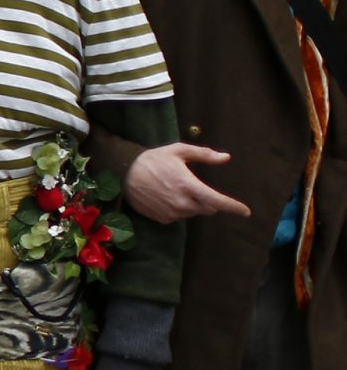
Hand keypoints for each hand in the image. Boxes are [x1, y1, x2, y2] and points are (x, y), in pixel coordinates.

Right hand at [123, 143, 249, 222]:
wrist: (124, 173)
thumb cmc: (153, 159)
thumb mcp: (178, 151)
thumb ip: (204, 155)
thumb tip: (226, 158)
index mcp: (189, 185)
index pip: (218, 201)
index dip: (234, 207)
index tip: (245, 212)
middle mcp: (182, 203)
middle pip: (207, 208)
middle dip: (207, 200)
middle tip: (194, 187)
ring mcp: (172, 213)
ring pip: (193, 213)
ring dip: (192, 204)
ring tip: (175, 190)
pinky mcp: (162, 218)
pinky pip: (178, 216)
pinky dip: (177, 208)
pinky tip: (165, 196)